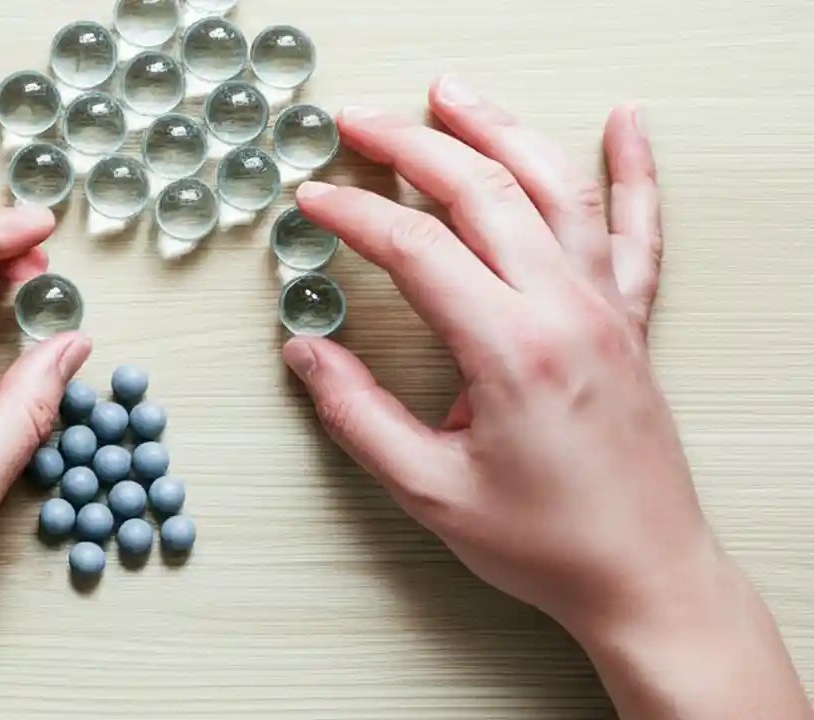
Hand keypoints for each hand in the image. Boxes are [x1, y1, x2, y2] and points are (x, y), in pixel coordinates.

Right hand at [285, 77, 809, 718]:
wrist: (645, 576)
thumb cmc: (546, 544)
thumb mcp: (430, 491)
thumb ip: (357, 416)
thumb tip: (305, 352)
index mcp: (511, 350)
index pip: (417, 247)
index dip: (353, 213)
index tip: (311, 197)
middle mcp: (566, 310)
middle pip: (482, 191)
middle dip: (410, 144)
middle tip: (356, 120)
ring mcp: (606, 308)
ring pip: (553, 186)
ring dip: (498, 129)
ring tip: (452, 94)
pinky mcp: (630, 321)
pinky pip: (637, 227)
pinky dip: (633, 169)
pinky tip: (625, 124)